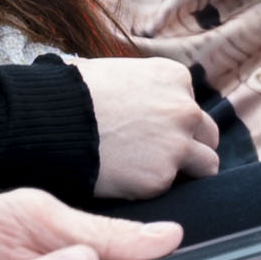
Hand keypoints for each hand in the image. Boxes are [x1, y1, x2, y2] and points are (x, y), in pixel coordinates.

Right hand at [76, 57, 220, 198]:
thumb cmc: (74, 93)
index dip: (171, 120)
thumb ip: (144, 87)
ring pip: (206, 164)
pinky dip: (152, 187)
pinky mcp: (162, 178)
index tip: (151, 128)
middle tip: (160, 155)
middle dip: (190, 145)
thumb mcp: (117, 72)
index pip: (190, 104)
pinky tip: (127, 179)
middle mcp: (185, 110)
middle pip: (207, 134)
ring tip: (153, 172)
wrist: (53, 120)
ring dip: (186, 170)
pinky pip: (169, 187)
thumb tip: (140, 97)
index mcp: (175, 78)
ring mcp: (177, 145)